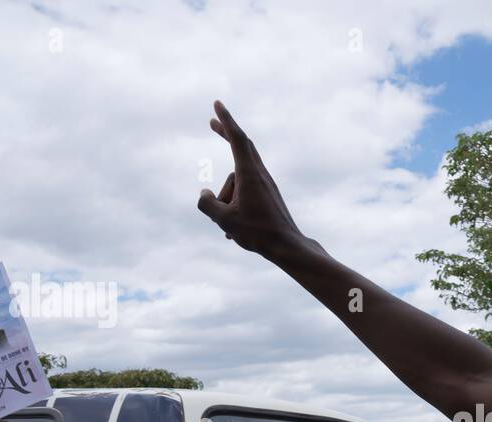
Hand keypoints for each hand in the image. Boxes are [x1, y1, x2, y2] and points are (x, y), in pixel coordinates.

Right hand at [197, 101, 312, 260]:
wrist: (288, 247)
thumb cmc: (258, 233)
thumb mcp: (224, 220)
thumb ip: (207, 205)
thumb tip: (203, 194)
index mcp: (250, 174)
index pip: (237, 139)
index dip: (226, 121)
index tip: (217, 105)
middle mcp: (260, 174)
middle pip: (242, 147)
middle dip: (226, 135)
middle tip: (212, 123)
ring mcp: (266, 184)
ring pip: (236, 183)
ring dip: (226, 200)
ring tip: (230, 227)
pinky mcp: (268, 195)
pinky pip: (244, 193)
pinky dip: (235, 207)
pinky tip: (233, 232)